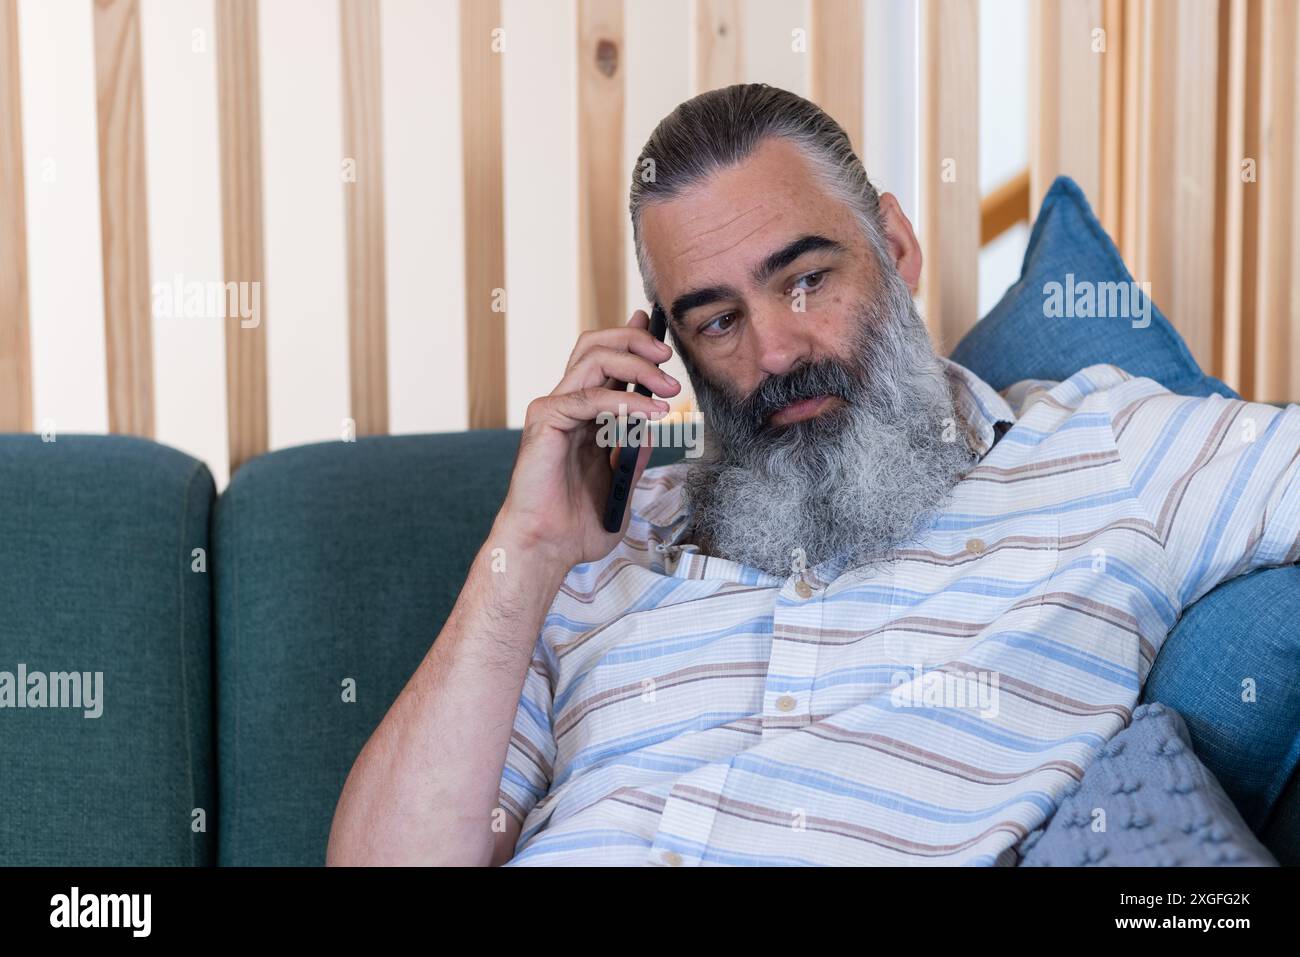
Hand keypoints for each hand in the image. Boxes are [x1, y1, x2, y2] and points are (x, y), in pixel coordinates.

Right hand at [495, 309, 680, 569]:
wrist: (548, 548)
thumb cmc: (577, 525)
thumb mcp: (621, 485)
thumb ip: (633, 455)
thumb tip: (651, 426)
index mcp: (583, 417)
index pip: (605, 361)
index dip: (631, 340)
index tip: (658, 334)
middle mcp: (566, 406)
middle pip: (597, 347)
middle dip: (636, 342)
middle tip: (669, 358)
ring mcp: (554, 410)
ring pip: (594, 359)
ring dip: (637, 364)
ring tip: (669, 387)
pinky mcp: (545, 421)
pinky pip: (590, 396)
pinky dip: (625, 399)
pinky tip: (651, 413)